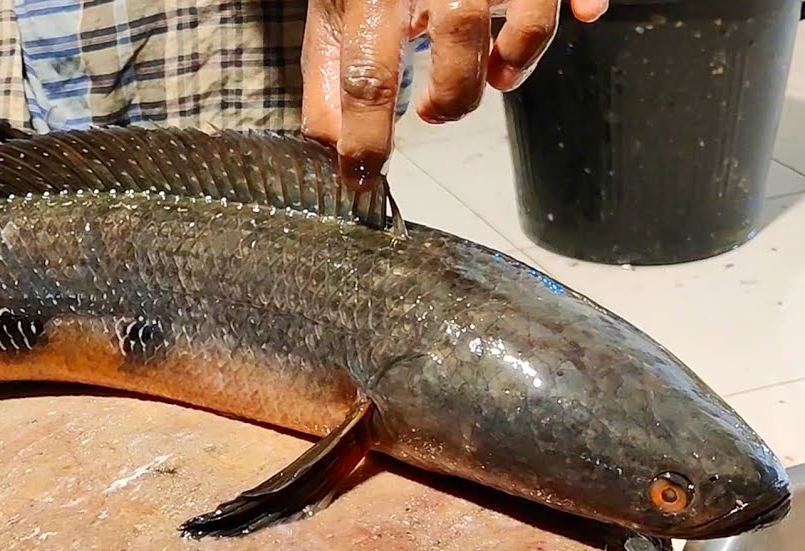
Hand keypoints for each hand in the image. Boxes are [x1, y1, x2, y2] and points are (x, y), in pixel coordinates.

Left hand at [302, 0, 608, 189]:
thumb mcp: (339, 11)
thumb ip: (331, 75)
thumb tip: (325, 145)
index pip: (367, 72)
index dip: (365, 136)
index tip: (364, 175)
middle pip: (458, 33)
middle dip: (454, 93)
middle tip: (438, 112)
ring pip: (528, 10)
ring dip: (520, 57)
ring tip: (500, 77)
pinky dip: (583, 0)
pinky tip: (583, 14)